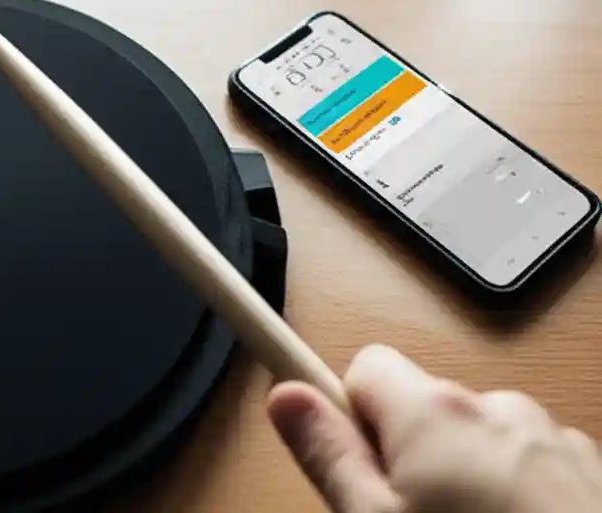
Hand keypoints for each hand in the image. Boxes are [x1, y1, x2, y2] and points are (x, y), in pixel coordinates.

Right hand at [268, 345, 600, 512]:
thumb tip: (286, 398)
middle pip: (419, 408)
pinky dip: (515, 491)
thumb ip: (330, 457)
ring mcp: (550, 437)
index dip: (338, 405)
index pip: (361, 366)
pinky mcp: (588, 469)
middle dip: (404, 455)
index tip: (304, 403)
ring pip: (476, 439)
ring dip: (464, 477)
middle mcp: (495, 407)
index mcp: (434, 413)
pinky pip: (528, 461)